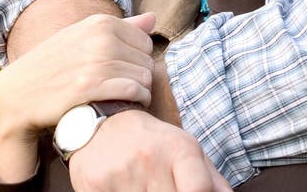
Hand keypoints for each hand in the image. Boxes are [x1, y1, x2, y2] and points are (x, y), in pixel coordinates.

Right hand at [0, 13, 154, 182]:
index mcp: (100, 23)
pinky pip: (133, 91)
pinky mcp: (91, 87)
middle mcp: (100, 38)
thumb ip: (122, 27)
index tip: (128, 72)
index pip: (145, 40)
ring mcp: (95, 62)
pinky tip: (129, 105)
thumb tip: (153, 18)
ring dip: (142, 90)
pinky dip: (137, 100)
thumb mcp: (83, 37)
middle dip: (142, 75)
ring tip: (129, 98)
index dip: (140, 59)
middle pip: (146, 59)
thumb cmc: (55, 65)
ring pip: (143, 76)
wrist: (18, 94)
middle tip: (128, 88)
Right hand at [69, 110, 232, 191]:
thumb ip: (210, 177)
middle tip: (163, 189)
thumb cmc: (152, 142)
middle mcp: (151, 159)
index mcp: (179, 149)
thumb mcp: (184, 148)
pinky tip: (125, 190)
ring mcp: (122, 174)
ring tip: (144, 189)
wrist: (104, 122)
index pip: (199, 189)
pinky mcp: (96, 185)